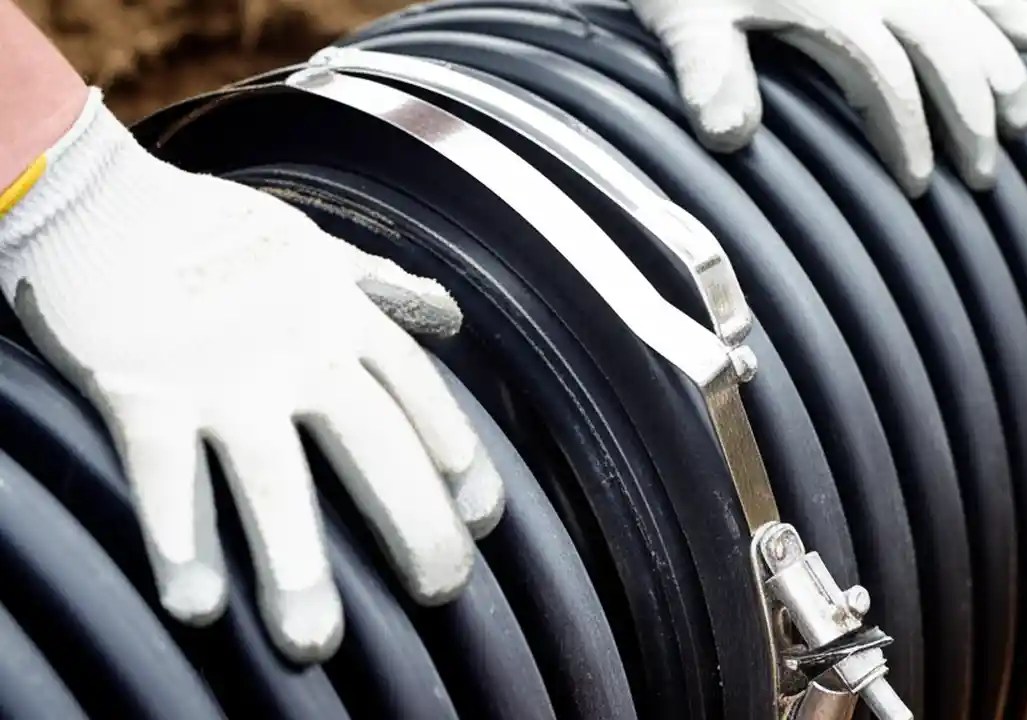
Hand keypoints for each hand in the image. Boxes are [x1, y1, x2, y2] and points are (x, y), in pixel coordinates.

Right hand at [0, 89, 503, 661]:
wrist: (96, 195)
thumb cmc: (211, 227)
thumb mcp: (313, 244)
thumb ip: (380, 284)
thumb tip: (447, 312)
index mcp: (338, 314)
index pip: (418, 391)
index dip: (458, 455)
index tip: (483, 516)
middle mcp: (296, 349)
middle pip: (375, 444)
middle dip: (414, 521)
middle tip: (441, 586)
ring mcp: (222, 374)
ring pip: (274, 479)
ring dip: (297, 564)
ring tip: (316, 641)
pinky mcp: (141, 391)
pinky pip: (165, 478)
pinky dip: (180, 542)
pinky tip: (199, 605)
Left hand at [626, 0, 1026, 194]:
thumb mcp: (686, 17)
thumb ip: (709, 71)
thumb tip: (729, 136)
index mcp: (830, 5)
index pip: (887, 78)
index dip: (907, 134)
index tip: (916, 187)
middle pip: (946, 48)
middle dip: (971, 115)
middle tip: (982, 177)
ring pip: (971, 12)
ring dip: (1002, 67)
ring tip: (1022, 124)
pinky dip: (1004, 6)